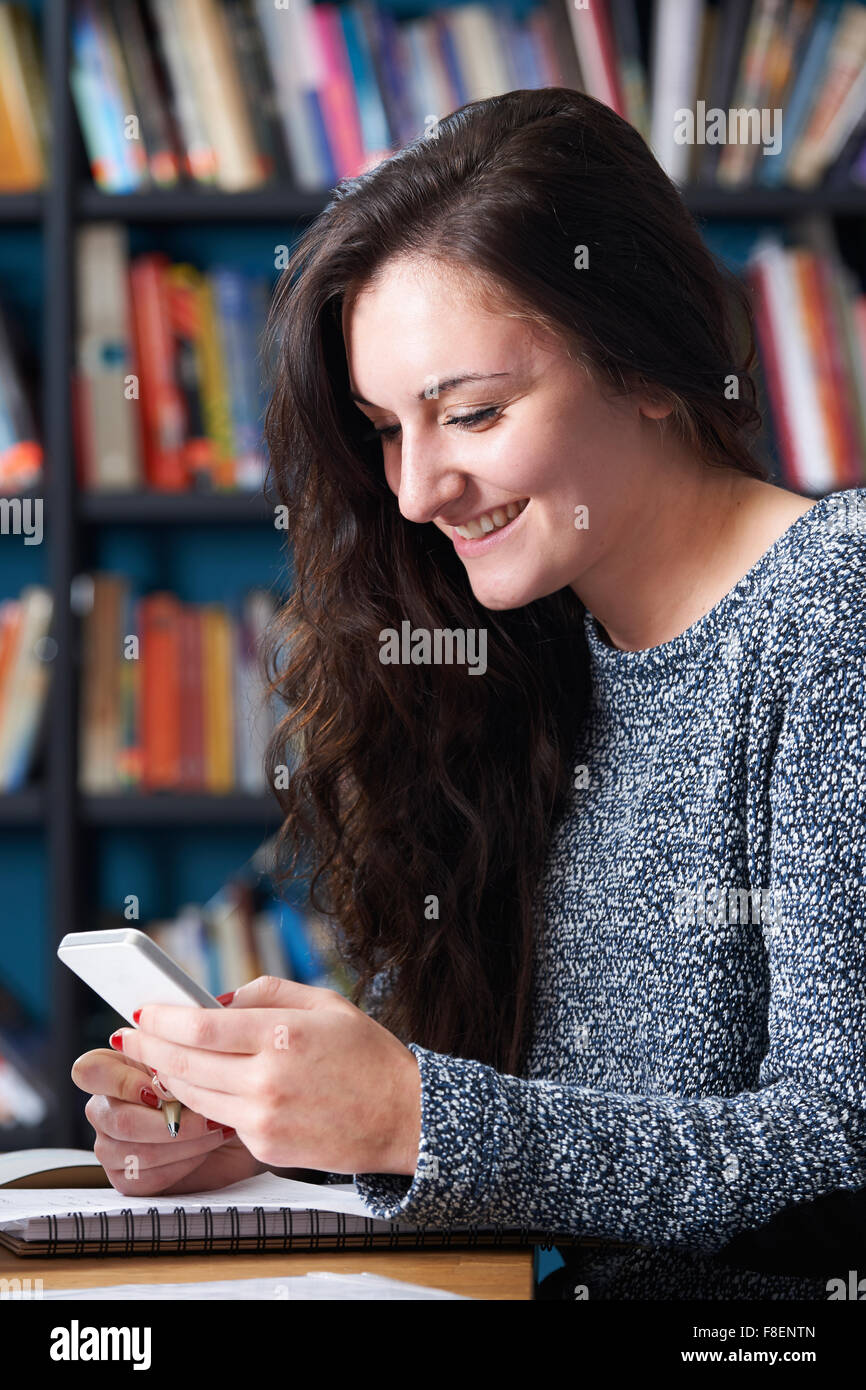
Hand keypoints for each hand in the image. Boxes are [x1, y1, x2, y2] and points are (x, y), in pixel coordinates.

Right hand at [71, 1048, 267, 1195]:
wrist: (238, 1125)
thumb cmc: (217, 1085)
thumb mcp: (202, 1057)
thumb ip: (181, 1048)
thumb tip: (173, 1045)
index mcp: (114, 1069)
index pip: (87, 1070)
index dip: (121, 1081)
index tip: (158, 1087)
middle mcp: (105, 1108)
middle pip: (118, 1119)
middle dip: (170, 1121)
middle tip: (205, 1116)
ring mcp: (111, 1146)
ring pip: (136, 1151)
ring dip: (184, 1142)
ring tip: (213, 1130)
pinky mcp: (127, 1179)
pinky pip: (146, 1178)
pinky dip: (182, 1163)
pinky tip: (202, 1150)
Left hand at [112, 976, 422, 1176]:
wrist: (402, 1117)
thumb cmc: (367, 1055)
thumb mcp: (325, 1003)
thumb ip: (266, 993)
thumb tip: (214, 1002)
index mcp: (284, 1035)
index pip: (201, 1026)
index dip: (162, 1019)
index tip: (142, 1011)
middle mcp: (269, 1080)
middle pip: (185, 1063)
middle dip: (149, 1048)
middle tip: (129, 1035)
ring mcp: (264, 1119)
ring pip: (194, 1095)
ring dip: (168, 1076)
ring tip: (156, 1058)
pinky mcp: (265, 1146)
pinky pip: (220, 1119)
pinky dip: (202, 1100)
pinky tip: (197, 1085)